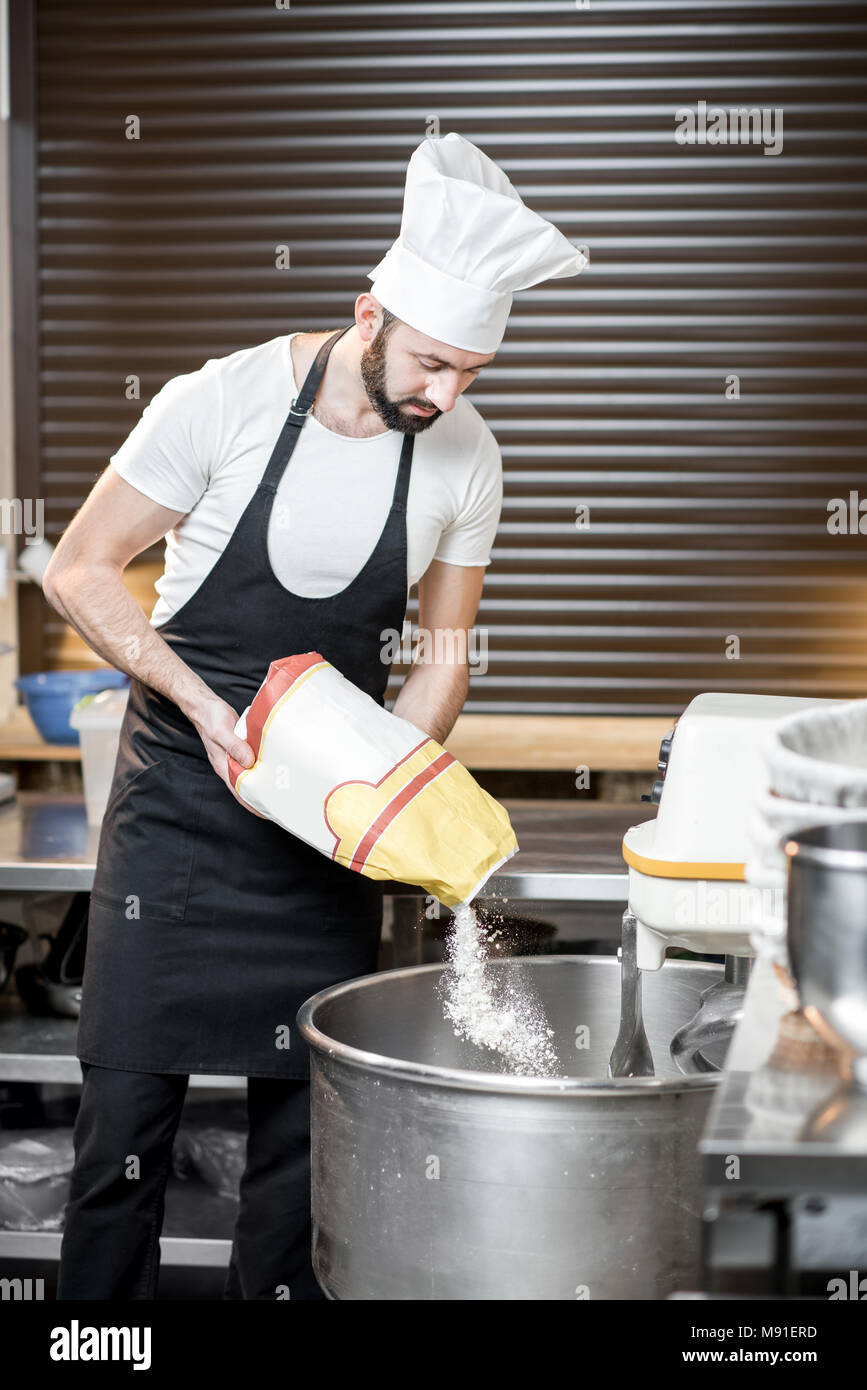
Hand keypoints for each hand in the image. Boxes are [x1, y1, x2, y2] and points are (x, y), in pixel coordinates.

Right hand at [187, 692, 270, 819]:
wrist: (205, 705)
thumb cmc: (211, 718)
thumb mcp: (222, 731)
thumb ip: (235, 747)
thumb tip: (249, 762)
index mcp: (223, 766)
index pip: (239, 792)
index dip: (252, 804)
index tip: (267, 813)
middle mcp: (229, 765)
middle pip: (246, 787)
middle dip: (261, 798)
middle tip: (280, 805)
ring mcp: (235, 757)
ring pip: (250, 775)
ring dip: (263, 783)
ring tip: (280, 791)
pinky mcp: (240, 748)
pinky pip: (252, 762)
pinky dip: (262, 767)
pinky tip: (274, 768)